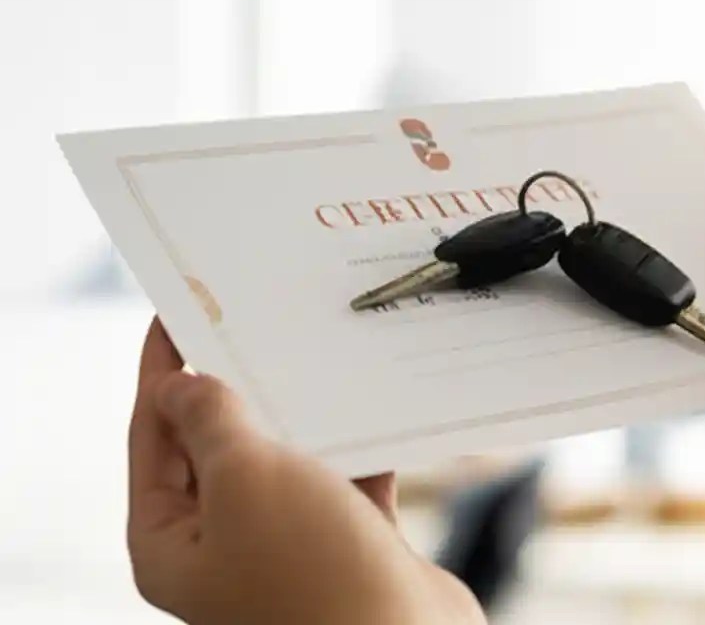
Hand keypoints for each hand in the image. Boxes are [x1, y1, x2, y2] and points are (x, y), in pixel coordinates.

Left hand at [128, 318, 485, 624]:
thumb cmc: (315, 573)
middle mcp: (223, 548)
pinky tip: (371, 410)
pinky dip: (358, 447)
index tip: (178, 311)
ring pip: (285, 461)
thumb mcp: (245, 478)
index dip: (162, 370)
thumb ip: (211, 422)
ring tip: (311, 355)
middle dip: (233, 386)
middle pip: (215, 447)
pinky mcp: (350, 548)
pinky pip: (346, 481)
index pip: (153, 436)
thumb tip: (184, 386)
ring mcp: (288, 550)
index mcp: (171, 543)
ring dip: (300, 413)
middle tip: (249, 321)